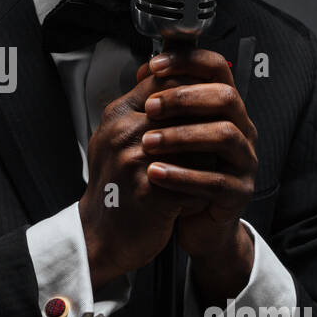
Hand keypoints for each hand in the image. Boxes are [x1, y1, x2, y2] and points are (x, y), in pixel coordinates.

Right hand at [77, 66, 204, 288]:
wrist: (101, 235)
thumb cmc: (114, 187)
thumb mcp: (116, 139)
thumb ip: (140, 111)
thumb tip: (170, 82)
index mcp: (117, 116)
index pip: (162, 81)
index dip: (190, 90)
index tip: (207, 102)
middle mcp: (123, 133)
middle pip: (184, 109)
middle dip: (205, 124)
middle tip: (216, 138)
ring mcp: (135, 161)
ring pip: (197, 143)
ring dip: (208, 158)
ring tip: (207, 171)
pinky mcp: (151, 191)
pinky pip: (195, 179)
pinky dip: (201, 189)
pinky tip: (196, 197)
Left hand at [136, 44, 258, 267]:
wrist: (192, 222)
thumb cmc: (181, 170)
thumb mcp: (170, 132)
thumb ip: (162, 102)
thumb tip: (146, 70)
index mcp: (223, 108)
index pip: (217, 69)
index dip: (188, 61)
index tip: (154, 66)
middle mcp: (240, 128)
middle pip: (226, 97)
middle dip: (184, 98)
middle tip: (149, 108)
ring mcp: (244, 161)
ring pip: (225, 136)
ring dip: (183, 136)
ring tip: (148, 143)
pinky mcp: (240, 192)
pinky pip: (217, 181)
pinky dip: (183, 176)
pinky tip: (155, 174)